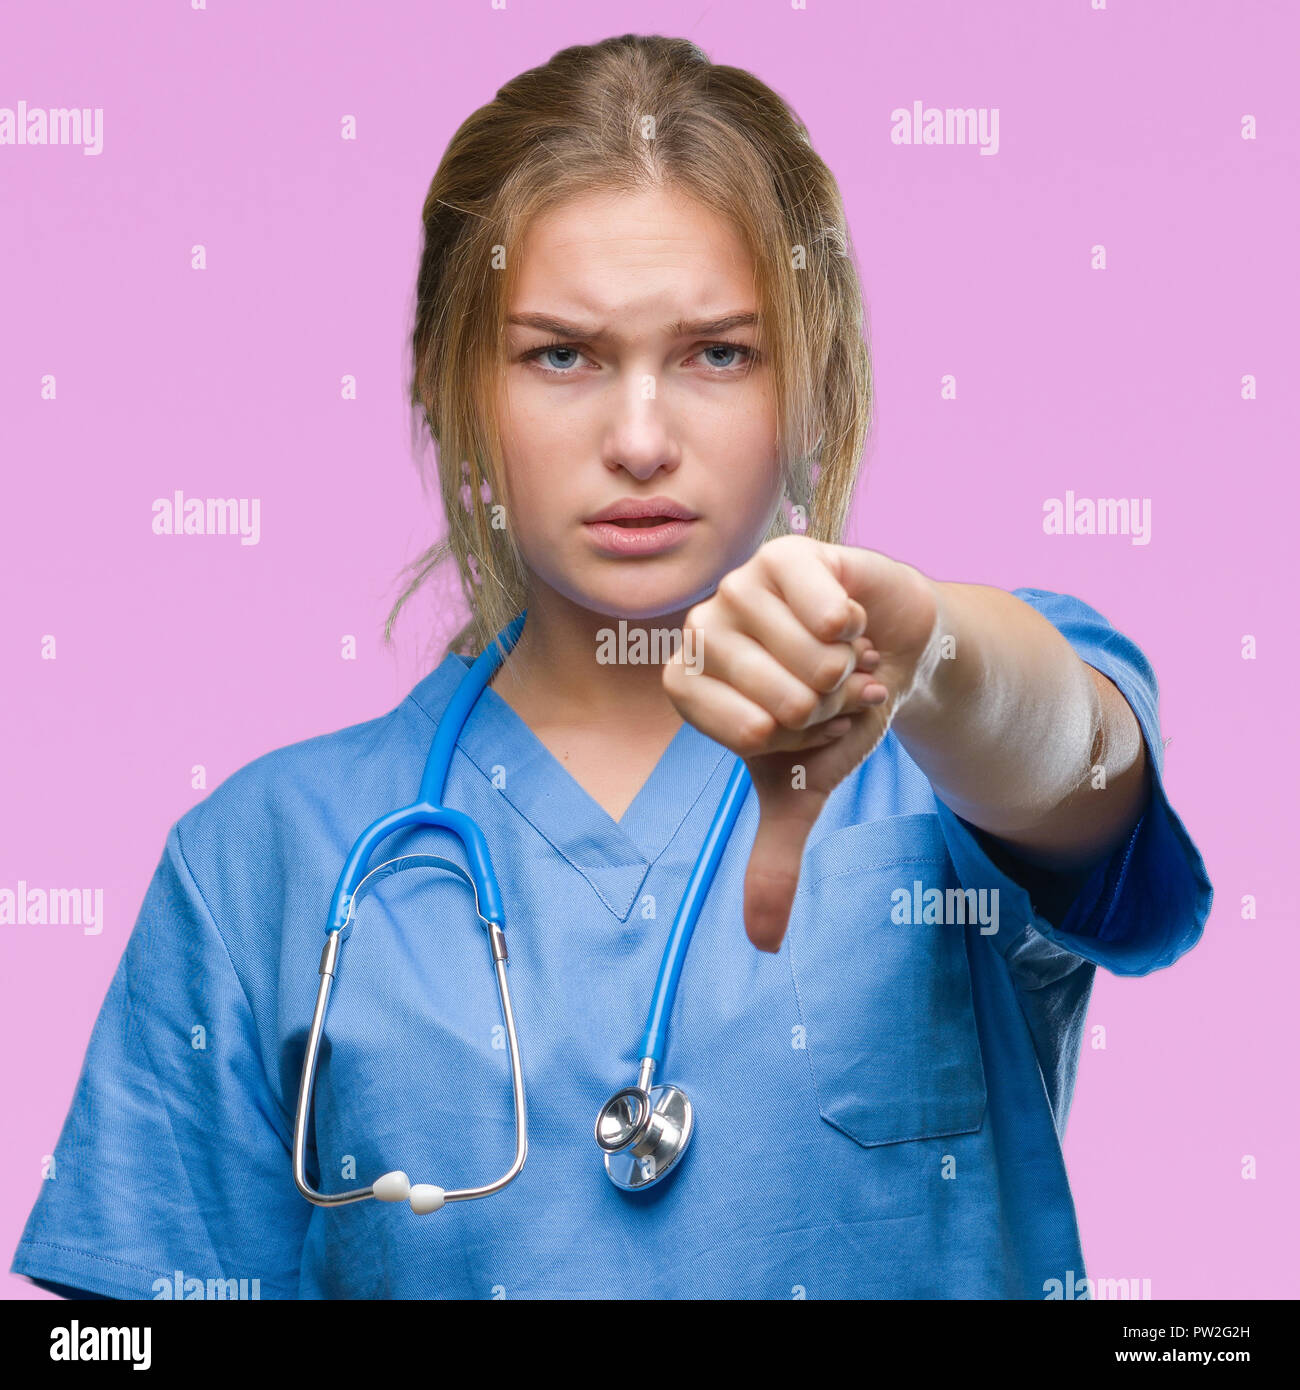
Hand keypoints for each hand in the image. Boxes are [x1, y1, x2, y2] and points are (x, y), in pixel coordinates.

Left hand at [663, 535, 940, 951]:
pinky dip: (856, 629)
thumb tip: (764, 945)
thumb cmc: (833, 713)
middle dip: (829, 708)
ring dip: (848, 669)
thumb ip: (775, 857)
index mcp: (688, 685)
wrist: (888, 652)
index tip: (805, 725)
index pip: (746, 732)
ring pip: (810, 658)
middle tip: (831, 689)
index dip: (797, 738)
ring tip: (844, 655)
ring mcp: (739, 585)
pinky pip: (828, 611)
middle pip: (780, 699)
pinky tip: (851, 620)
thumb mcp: (804, 788)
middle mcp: (701, 629)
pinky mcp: (786, 554)